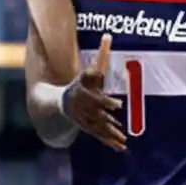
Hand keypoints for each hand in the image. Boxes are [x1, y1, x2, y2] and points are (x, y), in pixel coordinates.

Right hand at [63, 34, 126, 151]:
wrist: (62, 103)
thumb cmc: (81, 84)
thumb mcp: (89, 70)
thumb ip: (101, 55)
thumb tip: (108, 35)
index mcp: (85, 93)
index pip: (96, 95)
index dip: (105, 98)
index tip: (116, 101)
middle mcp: (85, 108)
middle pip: (98, 113)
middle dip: (107, 117)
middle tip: (119, 119)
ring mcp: (86, 120)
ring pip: (100, 128)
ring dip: (111, 134)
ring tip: (124, 140)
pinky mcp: (89, 129)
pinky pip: (100, 137)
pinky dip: (110, 142)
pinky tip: (122, 148)